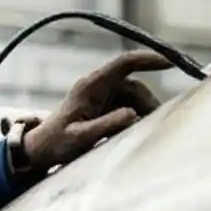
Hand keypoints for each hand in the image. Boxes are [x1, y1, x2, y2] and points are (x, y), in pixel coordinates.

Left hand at [22, 50, 172, 171]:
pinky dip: (135, 118)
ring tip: (147, 132)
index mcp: (90, 86)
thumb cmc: (56, 144)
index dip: (148, 60)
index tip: (170, 62)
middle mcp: (97, 86)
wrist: (39, 150)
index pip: (124, 64)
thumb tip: (133, 114)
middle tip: (159, 124)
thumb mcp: (80, 138)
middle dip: (149, 103)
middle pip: (134, 86)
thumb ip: (106, 126)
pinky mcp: (102, 107)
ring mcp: (100, 96)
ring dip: (143, 112)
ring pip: (133, 98)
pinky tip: (135, 134)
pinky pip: (126, 107)